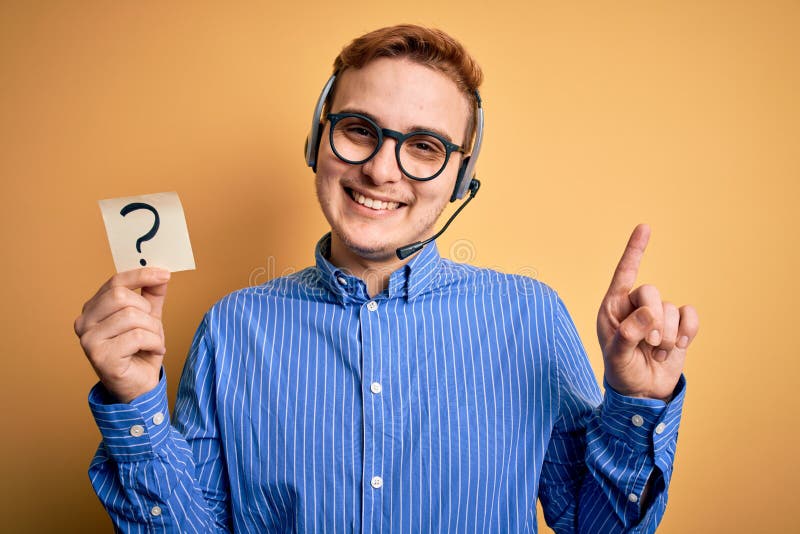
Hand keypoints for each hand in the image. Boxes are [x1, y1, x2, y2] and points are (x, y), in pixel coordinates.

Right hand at [74, 268, 169, 402]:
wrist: (139, 386)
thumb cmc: (140, 350)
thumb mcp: (149, 317)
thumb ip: (152, 295)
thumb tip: (161, 274)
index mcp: (92, 309)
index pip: (115, 282)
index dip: (141, 275)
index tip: (164, 274)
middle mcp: (84, 322)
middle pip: (122, 297)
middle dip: (147, 311)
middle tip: (154, 327)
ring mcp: (89, 340)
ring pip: (132, 316)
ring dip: (154, 330)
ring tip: (154, 342)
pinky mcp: (100, 357)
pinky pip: (137, 336)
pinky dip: (154, 343)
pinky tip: (152, 351)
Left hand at [596, 224, 698, 401]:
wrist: (643, 392)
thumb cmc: (622, 371)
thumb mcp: (616, 356)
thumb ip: (627, 335)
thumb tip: (648, 316)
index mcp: (613, 307)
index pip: (624, 273)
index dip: (635, 250)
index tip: (645, 227)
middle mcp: (635, 306)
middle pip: (651, 292)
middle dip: (653, 319)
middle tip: (650, 343)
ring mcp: (658, 315)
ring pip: (671, 308)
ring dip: (667, 336)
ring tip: (655, 353)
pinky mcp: (678, 325)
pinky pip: (690, 315)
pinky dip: (687, 332)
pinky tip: (678, 347)